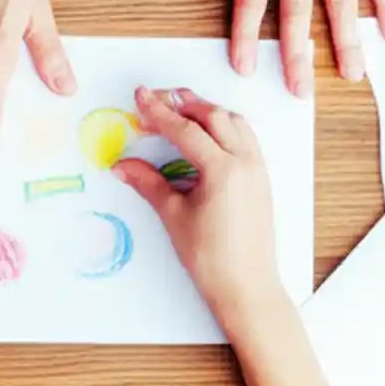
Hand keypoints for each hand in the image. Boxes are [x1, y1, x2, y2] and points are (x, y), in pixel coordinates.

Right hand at [113, 87, 286, 334]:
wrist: (247, 288)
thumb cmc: (211, 258)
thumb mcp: (174, 217)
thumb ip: (149, 183)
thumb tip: (122, 165)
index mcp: (223, 171)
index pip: (185, 130)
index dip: (159, 112)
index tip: (140, 97)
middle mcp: (246, 163)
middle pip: (214, 116)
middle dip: (183, 104)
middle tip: (156, 100)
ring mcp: (258, 169)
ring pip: (235, 122)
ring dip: (207, 111)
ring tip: (180, 111)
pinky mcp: (262, 179)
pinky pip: (246, 138)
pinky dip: (225, 126)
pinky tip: (207, 134)